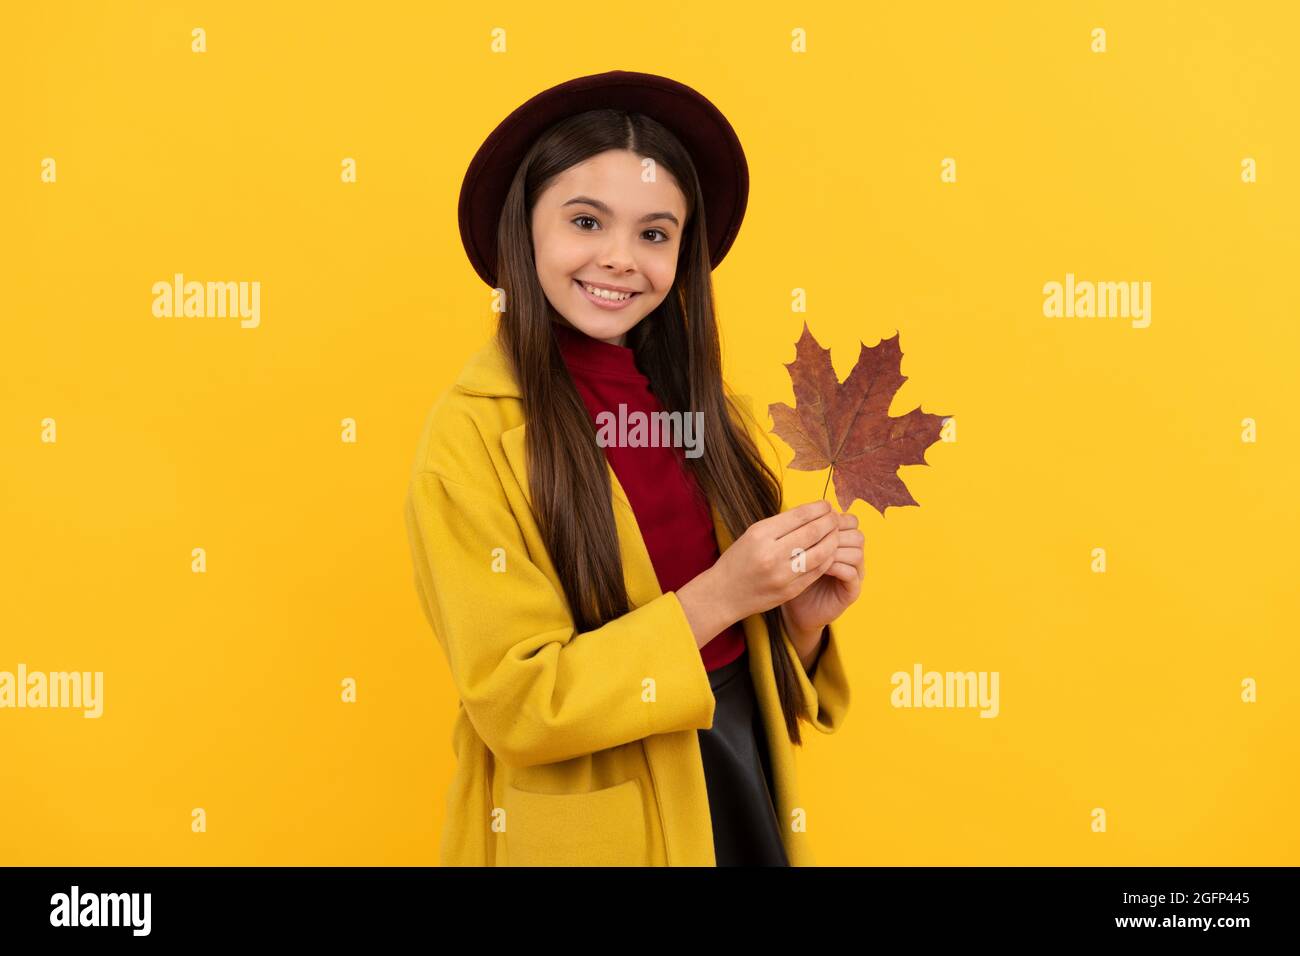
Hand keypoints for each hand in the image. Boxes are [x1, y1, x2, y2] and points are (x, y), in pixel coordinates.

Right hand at [705, 500, 843, 623]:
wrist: (723, 595)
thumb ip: (779, 525)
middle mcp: (771, 554)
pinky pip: (817, 571)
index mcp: (760, 535)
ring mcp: (782, 575)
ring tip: (836, 533)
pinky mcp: (790, 590)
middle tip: (836, 516)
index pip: (799, 516)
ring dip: (833, 540)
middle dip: (830, 521)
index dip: (818, 508)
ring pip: (820, 552)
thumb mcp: (751, 535)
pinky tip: (830, 551)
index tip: (826, 504)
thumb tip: (811, 513)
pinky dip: (827, 558)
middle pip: (813, 532)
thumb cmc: (738, 561)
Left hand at [779, 507, 863, 649]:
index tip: (812, 518)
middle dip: (834, 531)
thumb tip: (800, 508)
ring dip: (836, 548)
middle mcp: (851, 556)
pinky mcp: (851, 592)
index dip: (832, 516)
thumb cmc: (790, 577)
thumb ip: (801, 533)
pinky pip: (852, 573)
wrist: (795, 612)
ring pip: (857, 550)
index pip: (848, 520)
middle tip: (815, 534)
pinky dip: (837, 567)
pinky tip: (820, 567)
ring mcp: (854, 574)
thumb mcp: (793, 553)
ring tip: (814, 551)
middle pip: (856, 532)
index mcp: (840, 542)